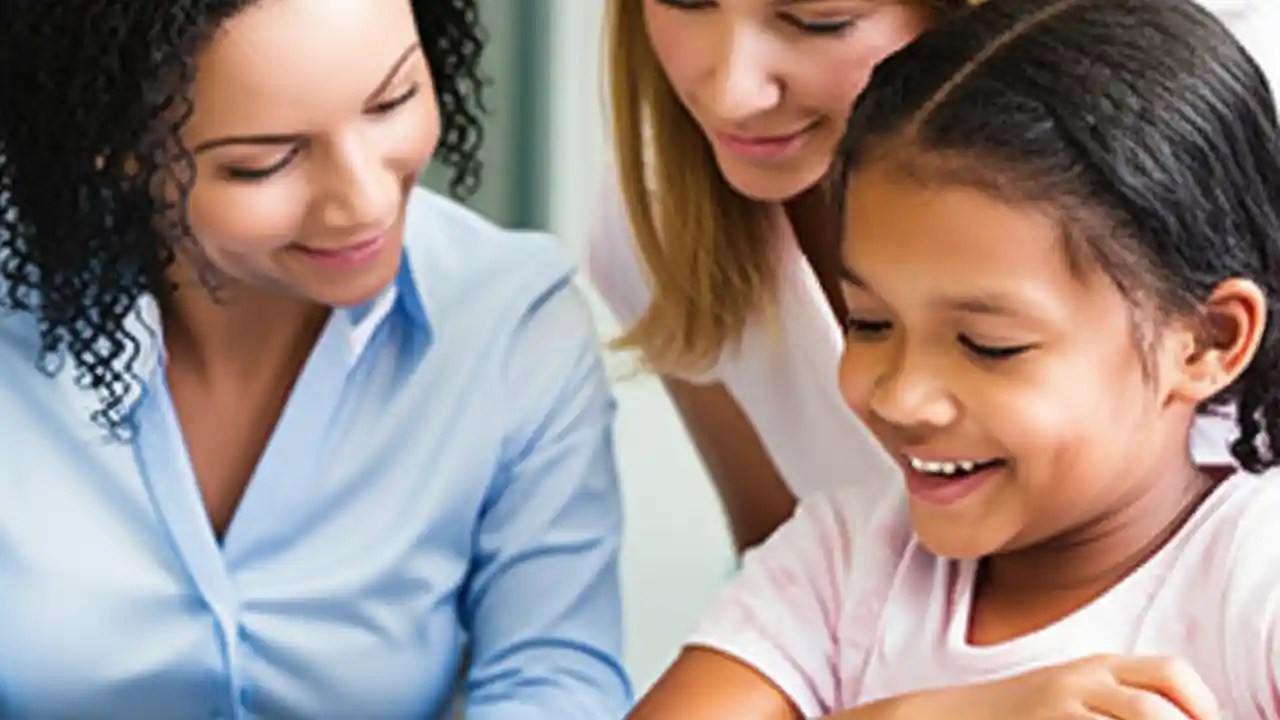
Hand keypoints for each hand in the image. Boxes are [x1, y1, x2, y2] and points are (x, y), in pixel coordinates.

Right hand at [926, 654, 1220, 719]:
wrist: (951, 717)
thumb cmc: (1020, 714)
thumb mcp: (1071, 693)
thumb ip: (1117, 696)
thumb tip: (1179, 715)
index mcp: (1095, 667)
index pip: (1169, 671)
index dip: (1202, 703)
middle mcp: (1079, 682)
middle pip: (1154, 705)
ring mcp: (1057, 710)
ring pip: (1137, 718)